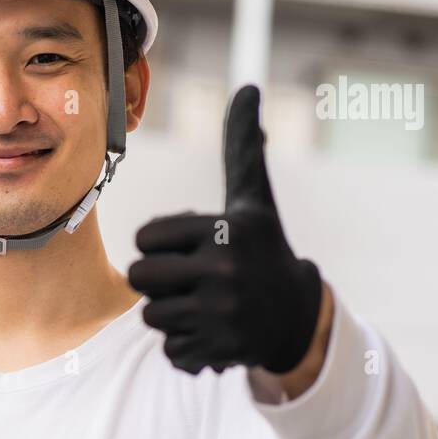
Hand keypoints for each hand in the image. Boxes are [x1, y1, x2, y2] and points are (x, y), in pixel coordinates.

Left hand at [127, 85, 321, 375]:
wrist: (297, 317)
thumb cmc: (261, 249)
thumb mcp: (252, 200)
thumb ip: (241, 148)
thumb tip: (248, 88)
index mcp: (225, 229)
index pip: (144, 239)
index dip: (160, 245)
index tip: (191, 248)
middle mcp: (225, 269)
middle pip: (140, 277)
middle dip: (159, 281)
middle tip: (192, 280)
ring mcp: (222, 313)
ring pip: (152, 315)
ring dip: (173, 314)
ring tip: (207, 306)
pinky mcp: (220, 350)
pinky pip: (170, 350)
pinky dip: (187, 347)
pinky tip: (215, 333)